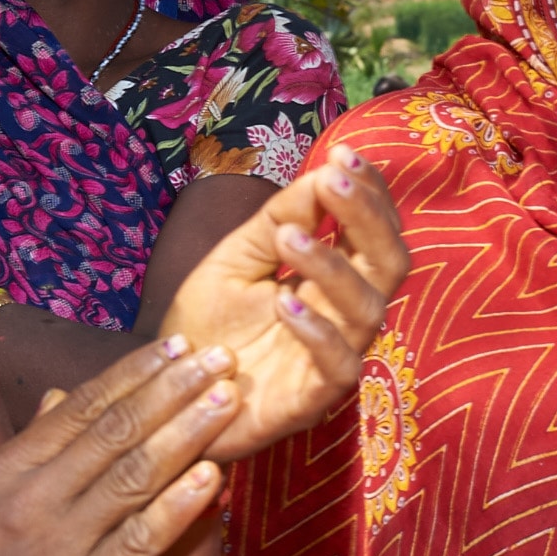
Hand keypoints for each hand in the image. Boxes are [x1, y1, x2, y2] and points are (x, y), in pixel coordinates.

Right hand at [0, 338, 239, 555]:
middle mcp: (33, 497)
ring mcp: (58, 543)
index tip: (179, 345)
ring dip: (188, 433)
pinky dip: (178, 508)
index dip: (136, 374)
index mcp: (8, 469)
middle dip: (174, 389)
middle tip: (222, 356)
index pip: (82, 408)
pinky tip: (214, 480)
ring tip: (230, 399)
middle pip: (116, 430)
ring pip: (134, 475)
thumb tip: (58, 396)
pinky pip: (139, 541)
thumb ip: (24, 448)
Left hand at [157, 144, 406, 460]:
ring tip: (290, 238)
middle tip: (333, 180)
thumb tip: (321, 173)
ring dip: (334, 267)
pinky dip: (316, 331)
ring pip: (369, 311)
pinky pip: (338, 366)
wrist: (166, 391)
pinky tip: (285, 302)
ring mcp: (334, 359)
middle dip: (369, 218)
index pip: (376, 231)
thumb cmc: (206, 326)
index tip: (343, 154)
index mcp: (334, 281)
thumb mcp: (234, 258)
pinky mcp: (313, 401)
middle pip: (390, 265)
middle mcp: (345, 316)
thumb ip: (276, 221)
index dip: (370, 193)